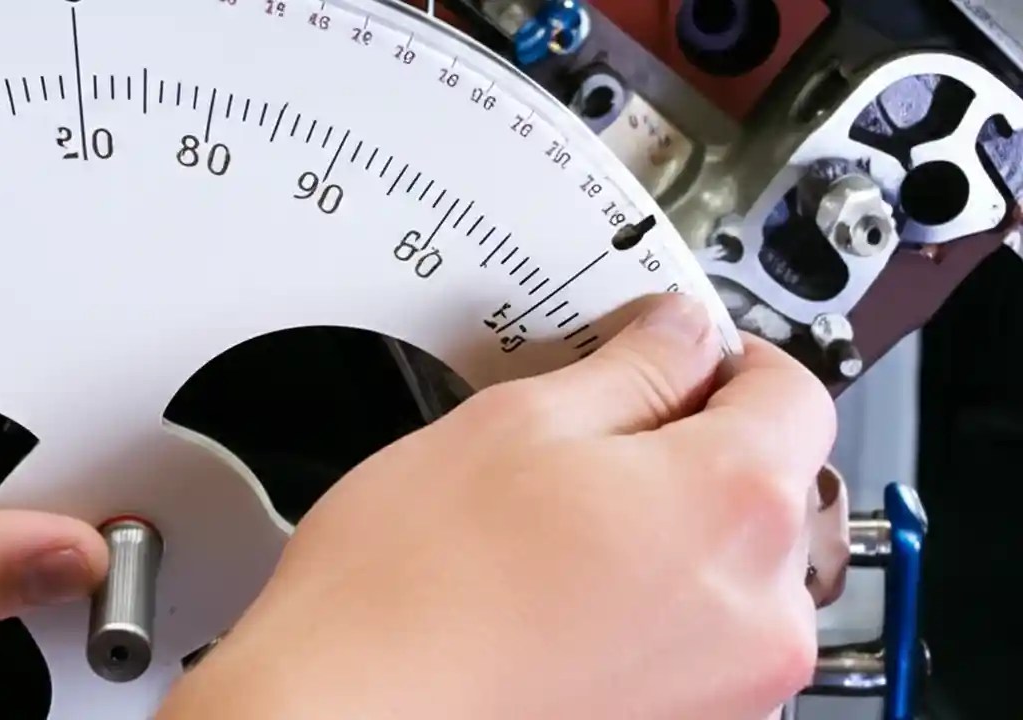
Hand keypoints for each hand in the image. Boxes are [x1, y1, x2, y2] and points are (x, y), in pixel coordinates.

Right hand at [158, 294, 837, 719]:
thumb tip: (680, 335)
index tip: (678, 356)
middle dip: (697, 447)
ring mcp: (734, 686)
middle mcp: (761, 610)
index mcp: (735, 507)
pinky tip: (564, 590)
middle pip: (770, 482)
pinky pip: (704, 633)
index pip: (792, 389)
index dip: (728, 357)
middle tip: (594, 441)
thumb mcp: (519, 422)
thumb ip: (633, 367)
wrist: (350, 714)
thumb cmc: (411, 591)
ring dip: (675, 528)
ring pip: (734, 562)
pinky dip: (656, 600)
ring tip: (562, 528)